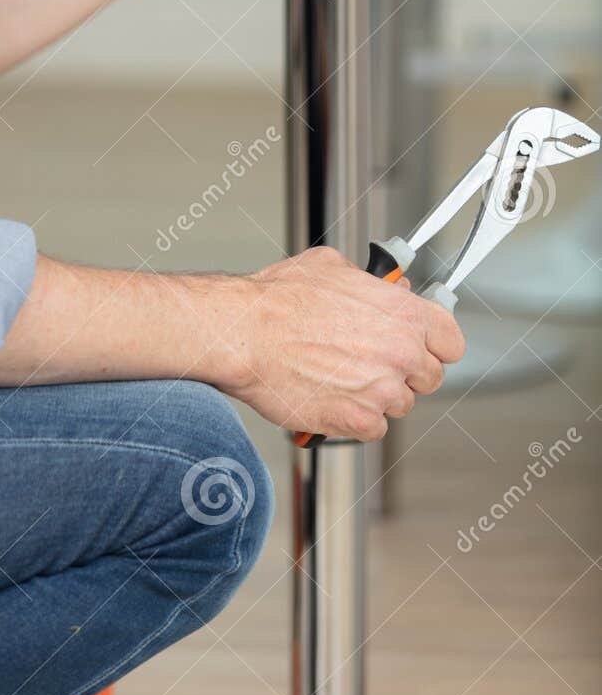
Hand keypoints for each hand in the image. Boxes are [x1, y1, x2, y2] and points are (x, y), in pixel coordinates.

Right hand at [211, 246, 464, 441]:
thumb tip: (390, 286)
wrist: (243, 333)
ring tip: (341, 376)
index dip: (435, 345)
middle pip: (429, 378)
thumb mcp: (332, 267)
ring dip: (377, 395)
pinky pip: (373, 428)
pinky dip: (355, 417)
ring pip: (399, 404)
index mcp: (404, 314)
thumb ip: (373, 280)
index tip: (423, 347)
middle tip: (372, 362)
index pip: (451, 342)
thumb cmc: (277, 299)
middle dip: (404, 371)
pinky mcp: (357, 421)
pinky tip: (331, 396)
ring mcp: (381, 391)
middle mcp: (401, 353)